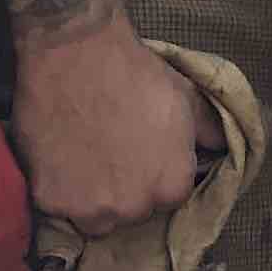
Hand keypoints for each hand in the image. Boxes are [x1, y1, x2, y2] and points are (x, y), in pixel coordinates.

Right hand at [14, 21, 215, 234]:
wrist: (77, 51)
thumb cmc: (135, 72)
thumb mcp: (186, 97)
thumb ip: (208, 131)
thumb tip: (222, 148)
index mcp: (172, 187)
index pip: (168, 199)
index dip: (154, 175)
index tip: (141, 155)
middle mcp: (134, 207)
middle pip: (131, 212)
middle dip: (125, 191)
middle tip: (112, 154)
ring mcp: (89, 208)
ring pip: (95, 219)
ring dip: (92, 199)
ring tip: (86, 160)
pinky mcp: (49, 201)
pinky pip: (57, 207)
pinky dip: (57, 188)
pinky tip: (59, 156)